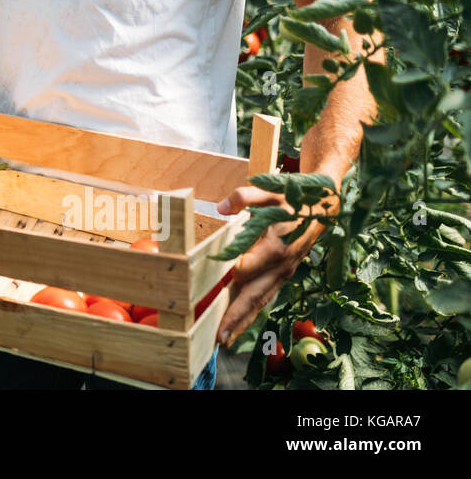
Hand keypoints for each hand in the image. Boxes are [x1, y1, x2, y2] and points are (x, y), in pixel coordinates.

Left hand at [214, 185, 328, 347]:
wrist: (323, 209)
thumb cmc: (292, 199)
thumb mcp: (270, 191)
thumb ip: (246, 197)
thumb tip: (223, 207)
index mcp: (276, 246)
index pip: (248, 268)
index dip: (230, 277)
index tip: (208, 289)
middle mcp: (281, 266)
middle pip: (254, 295)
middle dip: (236, 317)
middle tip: (218, 337)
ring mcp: (283, 275)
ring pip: (260, 302)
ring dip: (242, 322)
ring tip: (223, 340)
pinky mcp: (282, 277)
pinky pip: (265, 298)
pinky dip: (251, 314)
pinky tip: (237, 327)